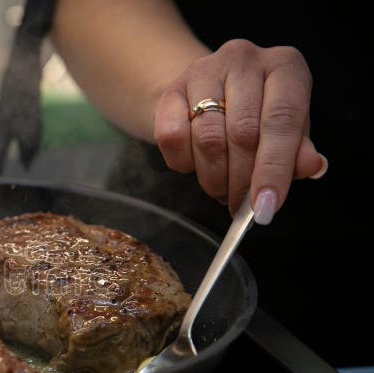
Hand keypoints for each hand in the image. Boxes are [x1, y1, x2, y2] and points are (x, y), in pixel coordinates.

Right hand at [154, 39, 327, 223]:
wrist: (208, 95)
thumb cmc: (257, 114)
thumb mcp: (288, 130)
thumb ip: (299, 150)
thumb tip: (310, 168)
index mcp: (284, 67)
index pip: (282, 120)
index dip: (275, 168)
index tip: (266, 206)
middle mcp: (244, 59)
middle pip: (243, 133)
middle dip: (242, 180)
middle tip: (239, 205)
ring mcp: (203, 70)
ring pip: (207, 140)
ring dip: (214, 178)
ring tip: (220, 189)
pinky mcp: (170, 90)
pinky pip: (172, 138)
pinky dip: (184, 164)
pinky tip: (195, 165)